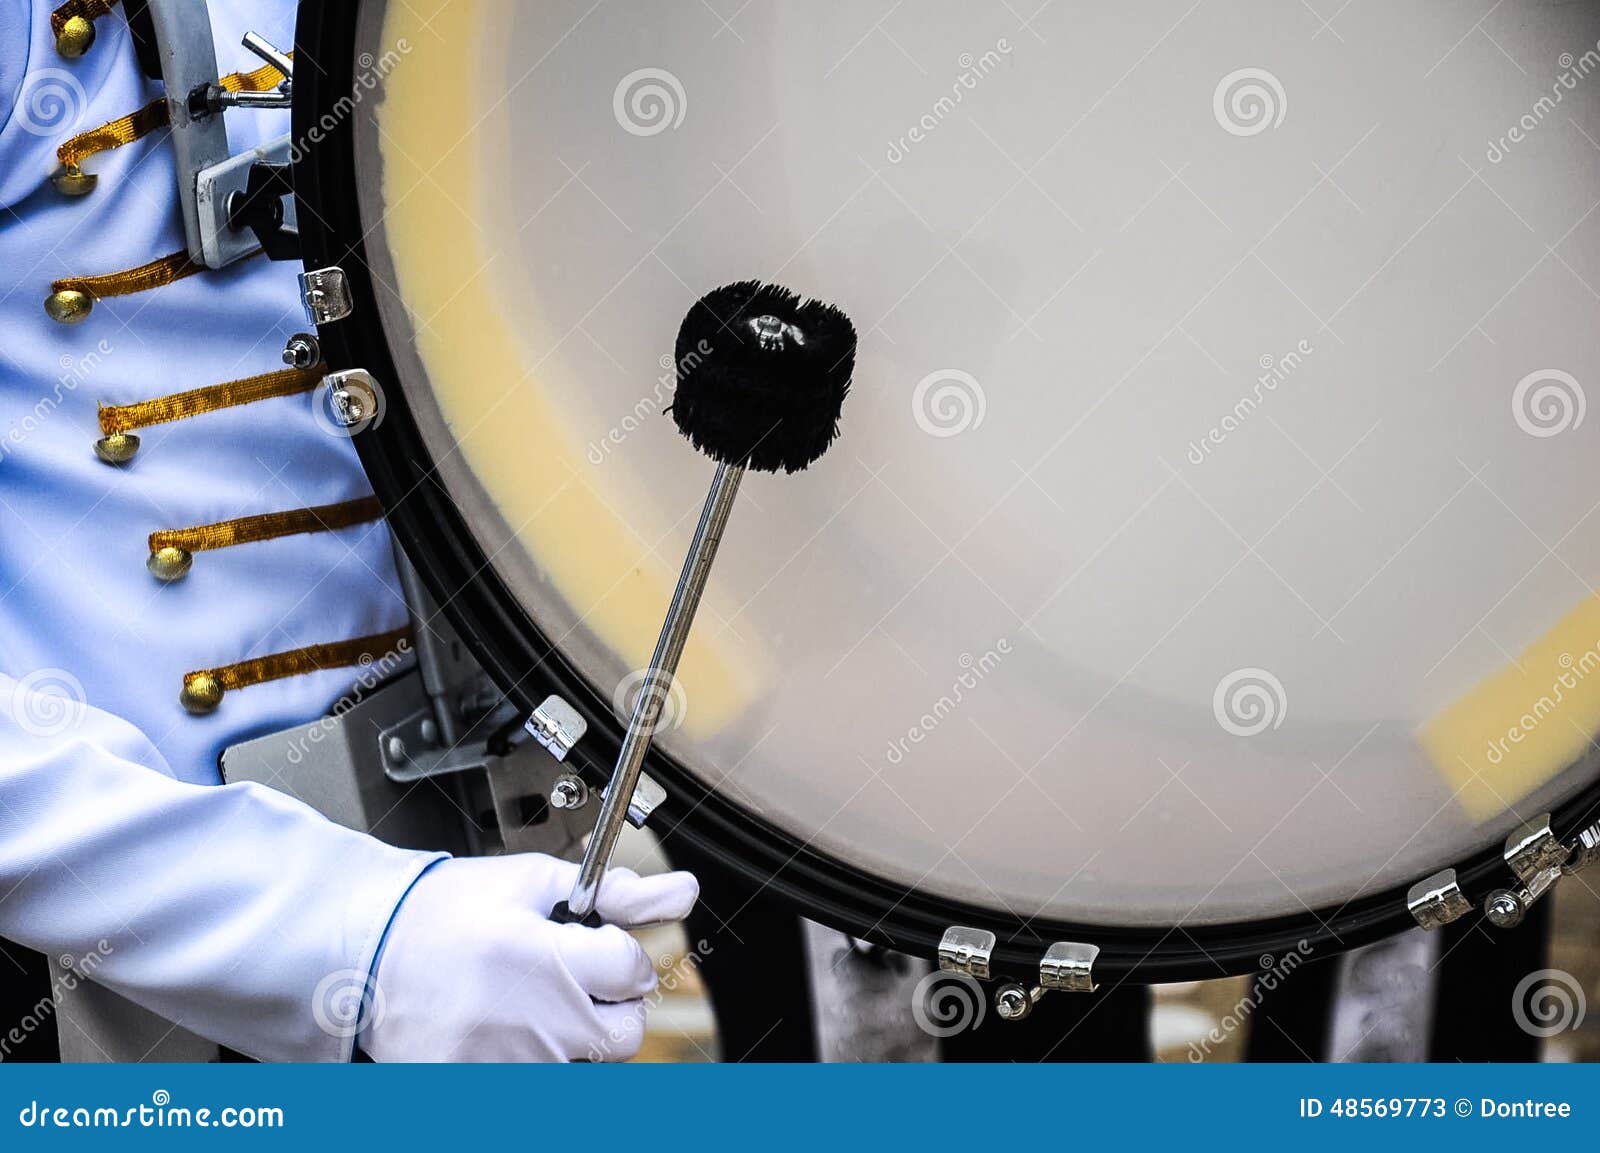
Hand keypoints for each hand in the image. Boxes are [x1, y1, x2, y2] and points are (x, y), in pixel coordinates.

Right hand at [360, 854, 697, 1061]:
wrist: (362, 956)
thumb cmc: (440, 915)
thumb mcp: (527, 881)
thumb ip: (609, 890)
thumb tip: (680, 892)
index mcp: (546, 963)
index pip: (633, 971)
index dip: (618, 951)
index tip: (593, 944)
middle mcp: (534, 1025)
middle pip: (624, 1031)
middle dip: (610, 1002)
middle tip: (572, 978)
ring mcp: (508, 1069)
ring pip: (582, 1060)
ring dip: (570, 1032)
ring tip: (523, 1000)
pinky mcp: (480, 1091)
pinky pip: (539, 1081)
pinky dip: (533, 1058)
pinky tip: (504, 1030)